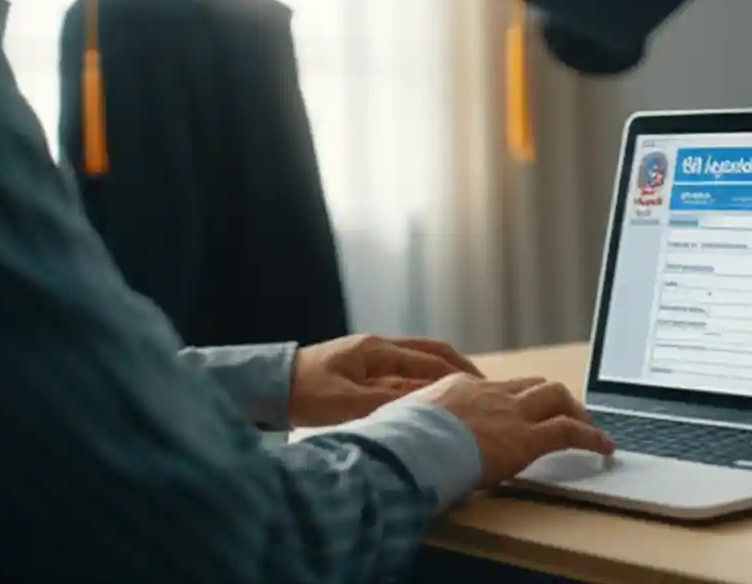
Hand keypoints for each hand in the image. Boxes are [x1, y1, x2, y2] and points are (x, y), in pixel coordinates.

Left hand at [288, 334, 482, 426]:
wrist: (269, 387)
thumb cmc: (305, 393)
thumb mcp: (348, 403)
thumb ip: (390, 401)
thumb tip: (429, 400)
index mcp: (377, 350)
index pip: (429, 360)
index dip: (456, 375)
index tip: (481, 389)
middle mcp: (378, 347)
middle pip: (429, 351)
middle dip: (458, 367)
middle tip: (483, 385)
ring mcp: (369, 356)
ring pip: (418, 359)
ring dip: (442, 372)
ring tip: (464, 390)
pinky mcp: (361, 368)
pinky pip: (402, 370)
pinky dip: (423, 379)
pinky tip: (430, 396)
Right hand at [416, 374, 615, 487]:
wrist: (410, 448)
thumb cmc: (396, 442)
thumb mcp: (398, 422)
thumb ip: (408, 423)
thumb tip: (395, 434)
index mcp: (459, 388)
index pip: (496, 386)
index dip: (513, 398)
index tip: (517, 410)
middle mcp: (490, 393)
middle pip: (533, 385)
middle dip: (552, 398)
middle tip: (563, 414)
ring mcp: (511, 413)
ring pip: (556, 398)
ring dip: (575, 412)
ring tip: (588, 428)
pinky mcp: (528, 439)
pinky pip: (570, 432)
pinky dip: (592, 438)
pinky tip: (604, 448)